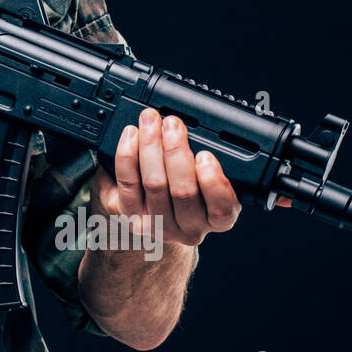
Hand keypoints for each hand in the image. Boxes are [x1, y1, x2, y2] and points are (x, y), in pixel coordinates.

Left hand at [92, 106, 241, 245]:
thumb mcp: (205, 182)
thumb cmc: (182, 192)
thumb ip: (206, 164)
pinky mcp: (132, 217)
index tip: (205, 155)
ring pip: (154, 184)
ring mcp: (158, 226)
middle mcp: (189, 228)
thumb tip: (197, 131)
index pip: (222, 208)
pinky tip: (131, 136)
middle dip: (176, 150)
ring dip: (151, 146)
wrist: (150, 220)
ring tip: (151, 122)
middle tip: (172, 124)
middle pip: (183, 191)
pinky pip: (128, 183)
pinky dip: (128, 155)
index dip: (213, 181)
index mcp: (215, 218)